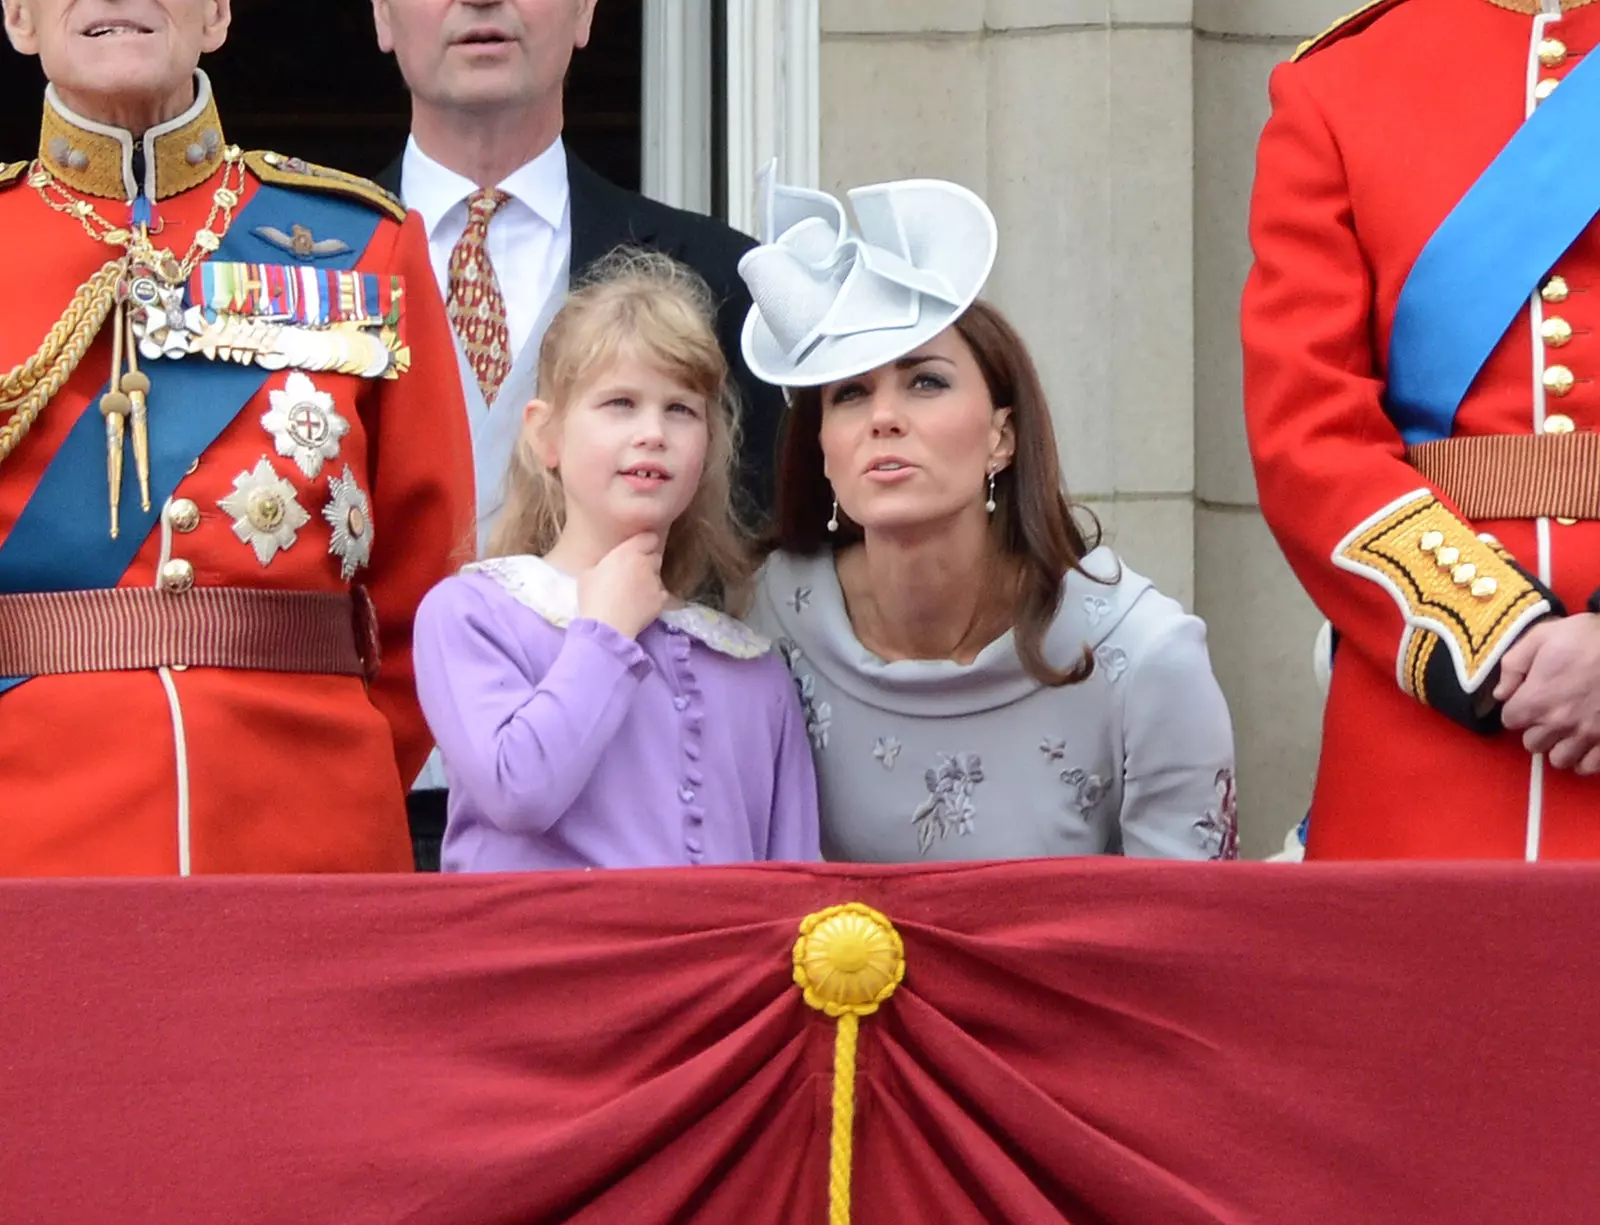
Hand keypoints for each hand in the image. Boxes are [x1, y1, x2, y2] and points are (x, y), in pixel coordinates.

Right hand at [577, 534, 667, 638]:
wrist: (608, 624)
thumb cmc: (593, 597)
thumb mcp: (588, 573)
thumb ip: (604, 564)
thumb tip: (607, 567)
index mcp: (628, 552)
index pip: (648, 538)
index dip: (645, 543)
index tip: (639, 549)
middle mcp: (645, 563)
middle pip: (655, 557)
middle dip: (647, 563)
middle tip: (634, 574)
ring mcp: (655, 582)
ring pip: (658, 576)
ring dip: (651, 581)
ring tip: (637, 593)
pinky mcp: (661, 600)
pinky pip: (662, 594)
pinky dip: (655, 598)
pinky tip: (643, 605)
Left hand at [1496, 615, 1599, 773]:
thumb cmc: (1588, 637)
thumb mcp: (1542, 636)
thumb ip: (1513, 666)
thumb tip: (1500, 693)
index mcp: (1537, 699)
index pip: (1510, 720)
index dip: (1518, 708)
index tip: (1530, 698)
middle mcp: (1559, 723)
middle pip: (1533, 743)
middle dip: (1538, 729)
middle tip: (1551, 713)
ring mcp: (1587, 735)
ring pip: (1560, 759)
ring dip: (1560, 746)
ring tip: (1569, 729)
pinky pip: (1589, 766)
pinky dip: (1585, 758)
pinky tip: (1588, 742)